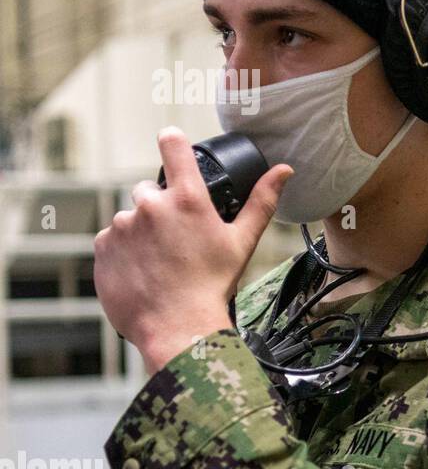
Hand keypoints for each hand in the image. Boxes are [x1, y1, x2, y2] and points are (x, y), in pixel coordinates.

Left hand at [94, 127, 292, 374]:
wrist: (177, 328)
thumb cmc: (213, 285)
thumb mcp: (243, 241)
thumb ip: (261, 201)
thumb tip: (283, 171)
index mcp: (187, 199)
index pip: (172, 145)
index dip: (173, 141)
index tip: (172, 143)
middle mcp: (150, 205)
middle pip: (150, 190)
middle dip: (161, 208)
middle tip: (177, 240)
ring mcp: (122, 226)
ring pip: (131, 218)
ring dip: (142, 233)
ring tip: (161, 263)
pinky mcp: (103, 247)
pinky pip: (112, 240)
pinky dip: (125, 252)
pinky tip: (143, 273)